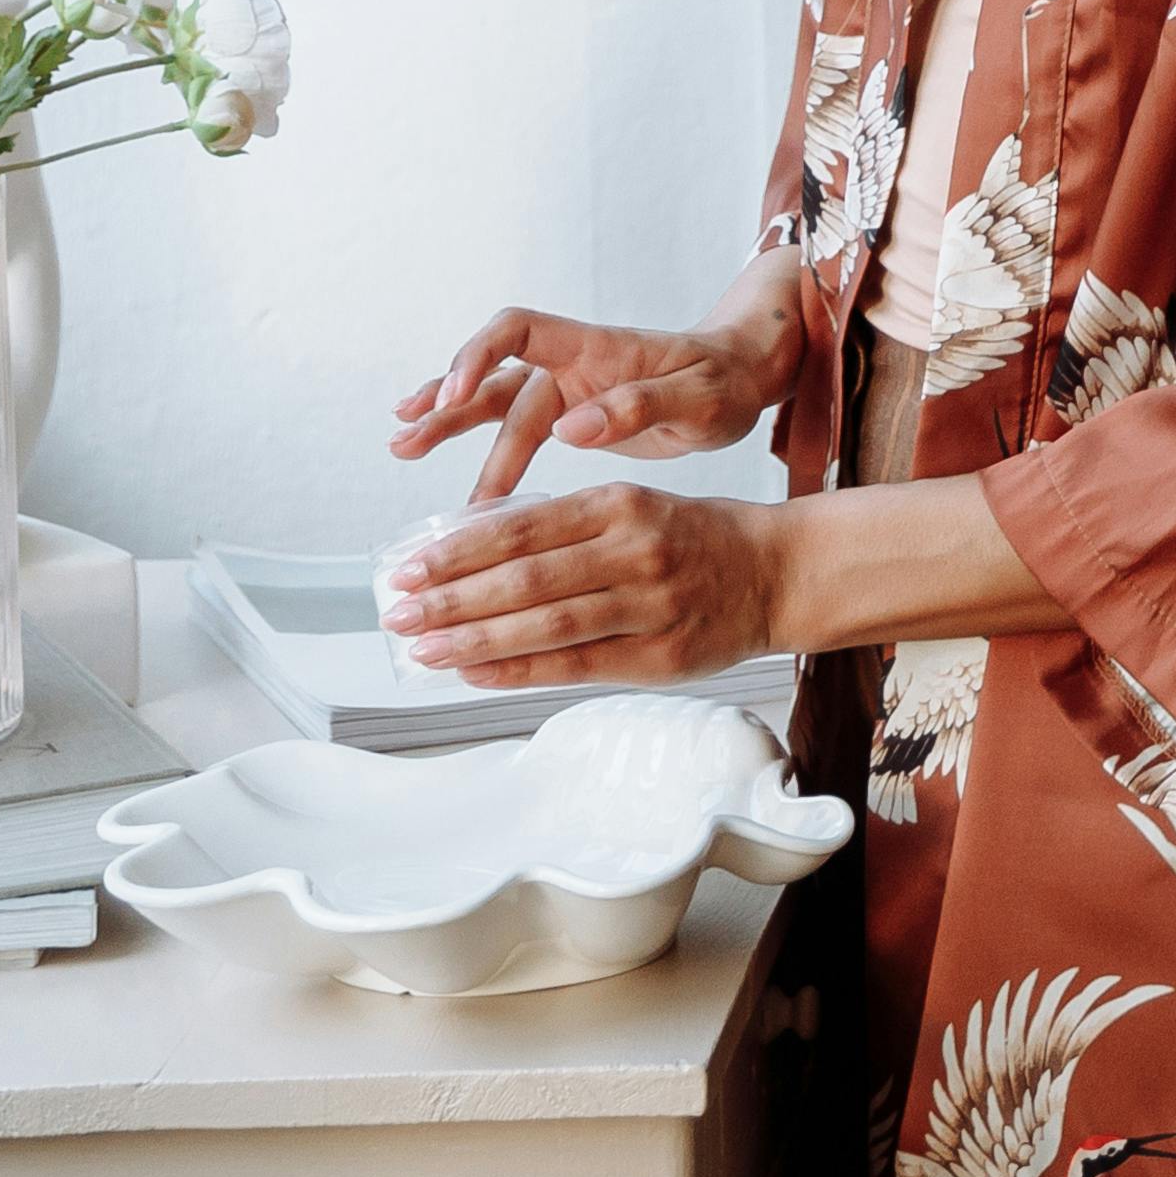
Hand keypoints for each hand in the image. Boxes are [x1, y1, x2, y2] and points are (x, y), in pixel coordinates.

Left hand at [382, 482, 794, 689]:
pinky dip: (519, 671)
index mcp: (619, 503)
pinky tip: (476, 673)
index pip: (521, 528)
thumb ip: (563, 527)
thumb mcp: (632, 506)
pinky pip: (575, 666)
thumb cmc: (694, 538)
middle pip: (524, 578)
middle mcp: (632, 551)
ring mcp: (648, 606)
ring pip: (545, 625)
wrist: (777, 572)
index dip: (458, 551)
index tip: (410, 566)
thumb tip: (474, 550)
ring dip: (474, 640)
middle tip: (398, 611)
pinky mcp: (658, 657)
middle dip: (451, 598)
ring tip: (423, 647)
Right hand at [386, 295, 791, 498]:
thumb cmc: (727, 382)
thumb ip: (640, 409)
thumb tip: (570, 429)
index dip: (482, 354)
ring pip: (495, 402)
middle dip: (450, 407)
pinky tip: (447, 457)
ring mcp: (567, 388)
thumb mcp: (701, 398)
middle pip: (495, 377)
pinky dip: (480, 441)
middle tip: (406, 439)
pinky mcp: (570, 414)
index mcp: (597, 348)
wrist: (743, 379)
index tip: (459, 391)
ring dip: (449, 422)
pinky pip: (512, 425)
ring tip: (402, 445)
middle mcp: (572, 363)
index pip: (520, 329)